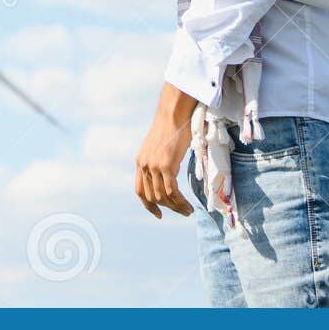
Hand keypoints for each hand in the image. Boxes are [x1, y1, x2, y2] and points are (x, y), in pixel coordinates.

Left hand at [134, 83, 196, 218]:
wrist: (173, 114)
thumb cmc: (170, 128)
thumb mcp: (158, 147)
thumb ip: (158, 160)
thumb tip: (166, 173)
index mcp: (140, 162)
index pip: (139, 190)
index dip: (148, 205)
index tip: (158, 215)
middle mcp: (144, 165)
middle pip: (152, 196)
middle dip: (167, 207)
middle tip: (182, 211)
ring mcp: (154, 166)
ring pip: (163, 196)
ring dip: (176, 207)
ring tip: (188, 211)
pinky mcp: (166, 165)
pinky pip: (172, 191)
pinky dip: (180, 202)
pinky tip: (188, 206)